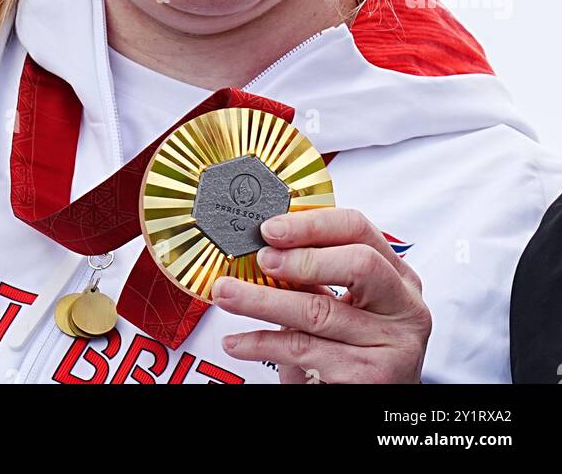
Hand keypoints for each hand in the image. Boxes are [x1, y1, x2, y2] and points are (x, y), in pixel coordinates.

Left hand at [211, 207, 430, 383]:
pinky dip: (264, 344)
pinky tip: (239, 341)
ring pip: (320, 312)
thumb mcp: (344, 308)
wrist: (376, 407)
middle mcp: (405, 308)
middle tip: (260, 259)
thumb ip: (317, 277)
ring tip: (227, 295)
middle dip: (301, 259)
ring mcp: (393, 344)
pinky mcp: (373, 378)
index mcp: (398, 277)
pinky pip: (306, 352)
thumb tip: (266, 248)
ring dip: (262, 301)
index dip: (312, 224)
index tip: (270, 228)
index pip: (359, 230)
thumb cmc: (355, 352)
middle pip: (358, 265)